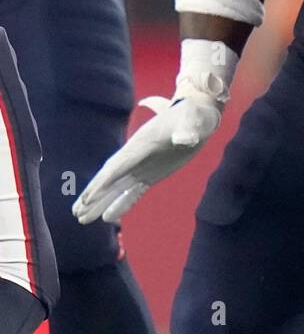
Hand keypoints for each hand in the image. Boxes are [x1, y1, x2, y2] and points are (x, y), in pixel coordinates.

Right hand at [73, 93, 222, 224]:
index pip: (119, 165)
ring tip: (82, 218)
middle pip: (110, 178)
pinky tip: (109, 217)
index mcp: (142, 143)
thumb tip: (186, 140)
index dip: (104, 182)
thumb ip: (188, 130)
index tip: (89, 197)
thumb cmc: (195, 116)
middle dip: (94, 195)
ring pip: (117, 187)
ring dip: (101, 203)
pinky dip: (121, 204)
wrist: (197, 115)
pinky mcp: (150, 174)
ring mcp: (142, 166)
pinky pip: (133, 191)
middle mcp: (136, 156)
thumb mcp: (194, 121)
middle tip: (76, 212)